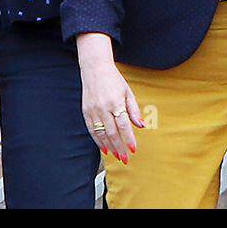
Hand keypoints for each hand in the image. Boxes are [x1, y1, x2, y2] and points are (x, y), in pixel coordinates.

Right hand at [76, 33, 144, 163]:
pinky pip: (92, 130)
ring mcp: (93, 110)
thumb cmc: (114, 80)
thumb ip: (134, 110)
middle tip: (125, 158)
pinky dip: (98, 141)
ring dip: (109, 147)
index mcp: (116, 102)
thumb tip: (141, 125)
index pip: (124, 125)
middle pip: (112, 133)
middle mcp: (103, 108)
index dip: (128, 139)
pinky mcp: (86, 112)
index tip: (133, 149)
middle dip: (119, 147)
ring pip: (101, 134)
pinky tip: (104, 148)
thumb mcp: (128, 92)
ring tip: (116, 155)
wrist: (95, 69)